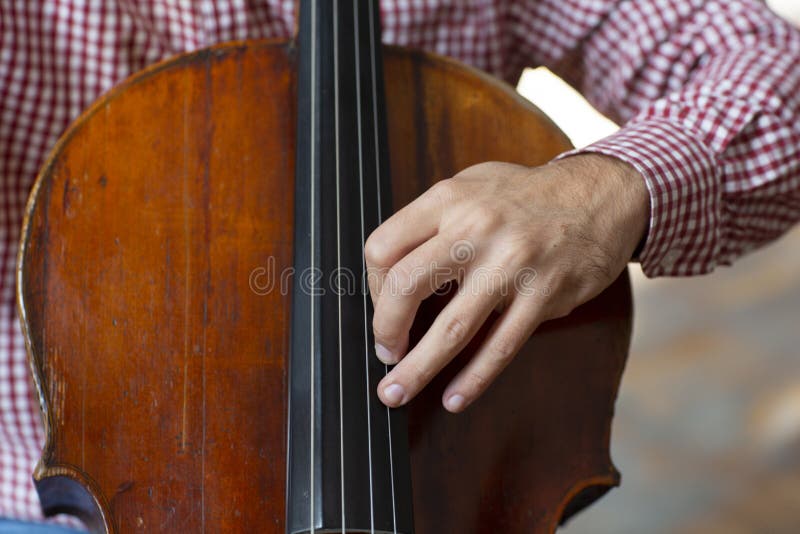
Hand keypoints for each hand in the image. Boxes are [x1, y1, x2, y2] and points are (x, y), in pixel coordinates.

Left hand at [364, 154, 648, 411]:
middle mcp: (475, 228)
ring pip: (451, 328)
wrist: (599, 196)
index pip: (384, 248)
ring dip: (418, 369)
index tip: (383, 304)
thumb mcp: (470, 185)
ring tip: (397, 393)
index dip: (373, 286)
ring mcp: (511, 263)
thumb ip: (430, 222)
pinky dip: (474, 379)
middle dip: (385, 330)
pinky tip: (455, 397)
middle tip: (385, 353)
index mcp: (448, 200)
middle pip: (406, 286)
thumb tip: (390, 273)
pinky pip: (500, 346)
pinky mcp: (543, 294)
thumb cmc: (526, 196)